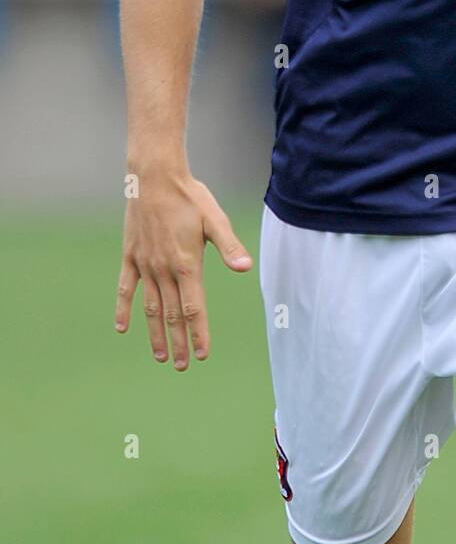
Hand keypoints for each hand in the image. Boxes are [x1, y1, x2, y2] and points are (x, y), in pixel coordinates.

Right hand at [114, 172, 252, 368]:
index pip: (195, 309)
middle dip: (179, 342)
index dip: (199, 333)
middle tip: (182, 366)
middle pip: (173, 315)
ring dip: (155, 333)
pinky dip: (124, 309)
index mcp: (188, 264)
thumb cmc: (190, 196)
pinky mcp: (131, 257)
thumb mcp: (215, 219)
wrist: (155, 178)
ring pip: (151, 308)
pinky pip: (125, 289)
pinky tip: (122, 327)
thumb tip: (245, 268)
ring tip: (160, 356)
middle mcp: (164, 270)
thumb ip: (229, 246)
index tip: (202, 354)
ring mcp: (145, 265)